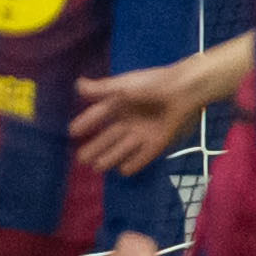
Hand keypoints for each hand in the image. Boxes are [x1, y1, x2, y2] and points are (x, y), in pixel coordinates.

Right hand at [68, 59, 218, 174]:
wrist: (184, 91)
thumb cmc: (152, 84)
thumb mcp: (124, 85)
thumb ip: (101, 89)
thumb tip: (78, 86)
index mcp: (120, 103)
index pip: (98, 114)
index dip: (86, 122)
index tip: (72, 132)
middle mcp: (129, 119)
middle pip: (108, 136)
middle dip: (95, 147)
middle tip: (80, 159)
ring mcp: (142, 132)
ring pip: (122, 148)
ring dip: (110, 157)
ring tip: (96, 168)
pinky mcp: (156, 142)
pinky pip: (142, 156)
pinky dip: (134, 164)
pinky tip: (123, 171)